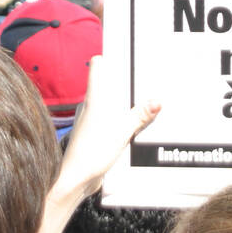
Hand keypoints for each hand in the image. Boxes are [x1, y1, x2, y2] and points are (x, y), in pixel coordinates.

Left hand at [59, 56, 160, 198]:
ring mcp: (90, 120)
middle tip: (146, 80)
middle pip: (107, 84)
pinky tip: (134, 128)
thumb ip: (139, 115)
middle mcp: (90, 106)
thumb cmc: (92, 152)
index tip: (127, 53)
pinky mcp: (94, 135)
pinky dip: (121, 120)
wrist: (75, 180)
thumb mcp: (122, 132)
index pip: (97, 65)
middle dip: (125, 82)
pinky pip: (109, 121)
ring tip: (145, 104)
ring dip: (124, 104)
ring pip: (109, 103)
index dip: (110, 56)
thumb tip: (156, 101)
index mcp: (94, 98)